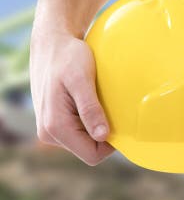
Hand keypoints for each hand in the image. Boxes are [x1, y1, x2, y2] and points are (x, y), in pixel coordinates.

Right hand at [29, 30, 114, 165]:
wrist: (52, 44)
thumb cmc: (68, 57)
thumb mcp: (82, 80)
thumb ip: (90, 109)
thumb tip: (102, 136)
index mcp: (55, 127)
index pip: (92, 155)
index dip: (111, 144)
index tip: (118, 121)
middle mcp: (49, 133)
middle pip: (89, 150)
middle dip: (103, 134)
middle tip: (108, 107)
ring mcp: (50, 129)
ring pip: (85, 141)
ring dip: (96, 125)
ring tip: (96, 101)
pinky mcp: (54, 123)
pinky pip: (80, 131)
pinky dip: (90, 120)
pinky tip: (91, 102)